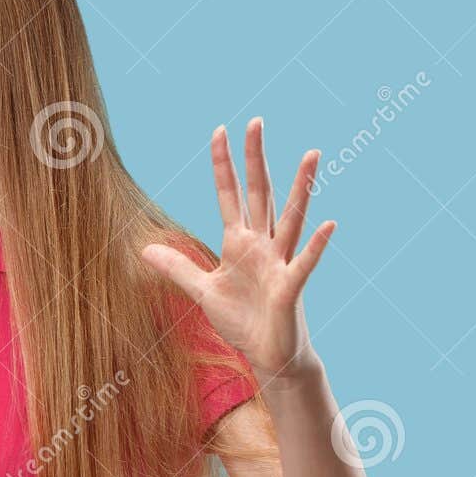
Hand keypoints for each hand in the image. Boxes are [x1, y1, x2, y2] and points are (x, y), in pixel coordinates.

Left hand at [139, 118, 332, 386]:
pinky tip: (330, 223)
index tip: (220, 130)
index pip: (229, 194)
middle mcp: (262, 245)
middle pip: (260, 193)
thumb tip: (145, 250)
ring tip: (311, 154)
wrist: (268, 355)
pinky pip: (304, 262)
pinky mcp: (290, 288)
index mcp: (239, 242)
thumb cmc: (242, 320)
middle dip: (256, 159)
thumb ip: (178, 268)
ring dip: (301, 187)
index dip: (224, 165)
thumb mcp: (202, 291)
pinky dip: (316, 245)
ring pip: (291, 218)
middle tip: (256, 121)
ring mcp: (279, 263)